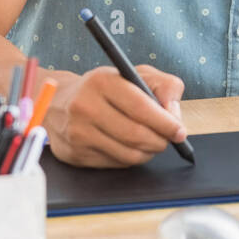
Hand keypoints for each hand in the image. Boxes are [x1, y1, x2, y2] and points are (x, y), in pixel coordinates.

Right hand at [45, 65, 186, 166]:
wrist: (59, 102)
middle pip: (136, 135)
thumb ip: (163, 86)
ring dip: (147, 152)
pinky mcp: (75, 154)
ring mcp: (78, 132)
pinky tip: (129, 147)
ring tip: (150, 143)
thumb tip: (174, 114)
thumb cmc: (105, 88)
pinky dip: (129, 159)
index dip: (166, 123)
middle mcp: (86, 106)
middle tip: (167, 140)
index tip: (179, 131)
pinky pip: (115, 164)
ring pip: (128, 155)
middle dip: (160, 141)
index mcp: (102, 81)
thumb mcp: (134, 74)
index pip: (141, 108)